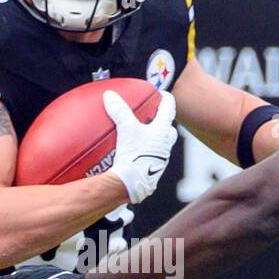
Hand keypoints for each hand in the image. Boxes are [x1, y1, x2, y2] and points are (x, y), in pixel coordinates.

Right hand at [105, 88, 176, 203]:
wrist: (132, 184)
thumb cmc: (134, 156)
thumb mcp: (126, 130)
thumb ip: (119, 111)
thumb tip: (110, 95)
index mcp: (162, 132)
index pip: (169, 110)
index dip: (167, 100)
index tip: (163, 94)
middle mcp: (165, 146)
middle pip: (169, 130)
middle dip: (164, 123)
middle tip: (154, 117)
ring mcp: (160, 160)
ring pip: (161, 145)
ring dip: (154, 138)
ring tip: (142, 135)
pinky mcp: (151, 171)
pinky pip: (151, 157)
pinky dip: (145, 151)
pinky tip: (134, 152)